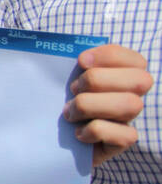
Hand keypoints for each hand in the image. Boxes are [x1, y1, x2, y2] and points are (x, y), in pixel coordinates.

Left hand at [65, 44, 152, 165]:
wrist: (44, 138)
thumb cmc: (54, 100)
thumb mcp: (58, 76)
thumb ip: (65, 59)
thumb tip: (55, 40)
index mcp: (123, 75)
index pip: (135, 59)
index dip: (108, 56)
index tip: (81, 62)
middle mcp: (132, 96)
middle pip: (140, 80)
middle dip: (98, 80)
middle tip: (72, 90)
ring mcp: (128, 120)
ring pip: (131, 105)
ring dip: (91, 105)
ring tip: (69, 112)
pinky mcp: (121, 143)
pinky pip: (124, 135)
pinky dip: (96, 131)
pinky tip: (79, 133)